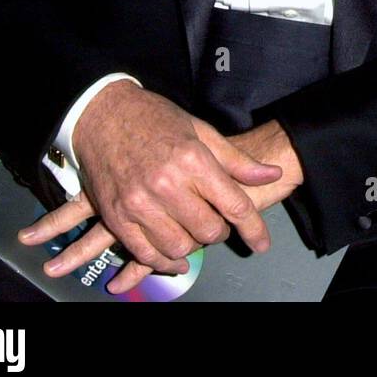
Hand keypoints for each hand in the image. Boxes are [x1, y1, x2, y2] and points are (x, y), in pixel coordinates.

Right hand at [19, 117, 303, 295]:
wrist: (103, 115)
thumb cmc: (156, 120)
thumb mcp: (202, 131)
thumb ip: (237, 161)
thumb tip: (273, 175)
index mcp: (193, 160)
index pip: (234, 205)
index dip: (253, 229)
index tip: (262, 243)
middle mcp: (167, 185)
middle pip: (208, 231)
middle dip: (220, 232)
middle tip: (218, 222)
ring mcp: (139, 204)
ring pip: (179, 247)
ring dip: (193, 247)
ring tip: (194, 232)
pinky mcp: (117, 217)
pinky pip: (145, 253)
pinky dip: (163, 261)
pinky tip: (173, 258)